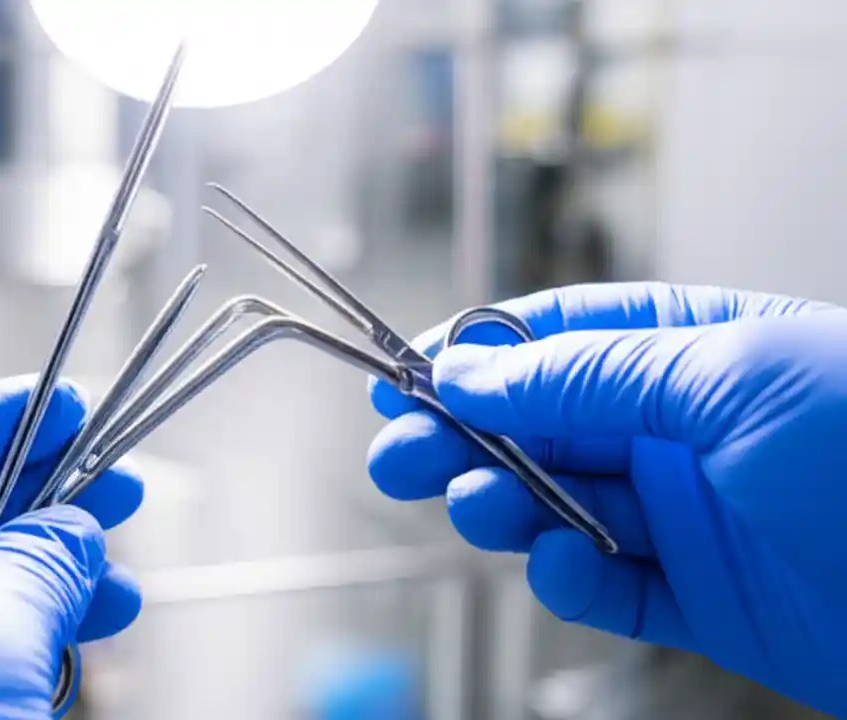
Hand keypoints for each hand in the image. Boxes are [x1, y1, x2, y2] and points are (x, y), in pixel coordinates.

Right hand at [367, 283, 846, 715]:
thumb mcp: (728, 378)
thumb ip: (591, 375)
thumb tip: (476, 366)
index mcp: (696, 348)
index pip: (561, 335)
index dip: (478, 350)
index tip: (410, 371)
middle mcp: (682, 426)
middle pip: (541, 422)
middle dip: (464, 433)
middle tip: (399, 454)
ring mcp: (687, 513)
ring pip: (557, 502)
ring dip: (503, 503)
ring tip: (480, 507)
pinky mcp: (698, 595)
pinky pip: (606, 584)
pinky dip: (568, 578)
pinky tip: (561, 566)